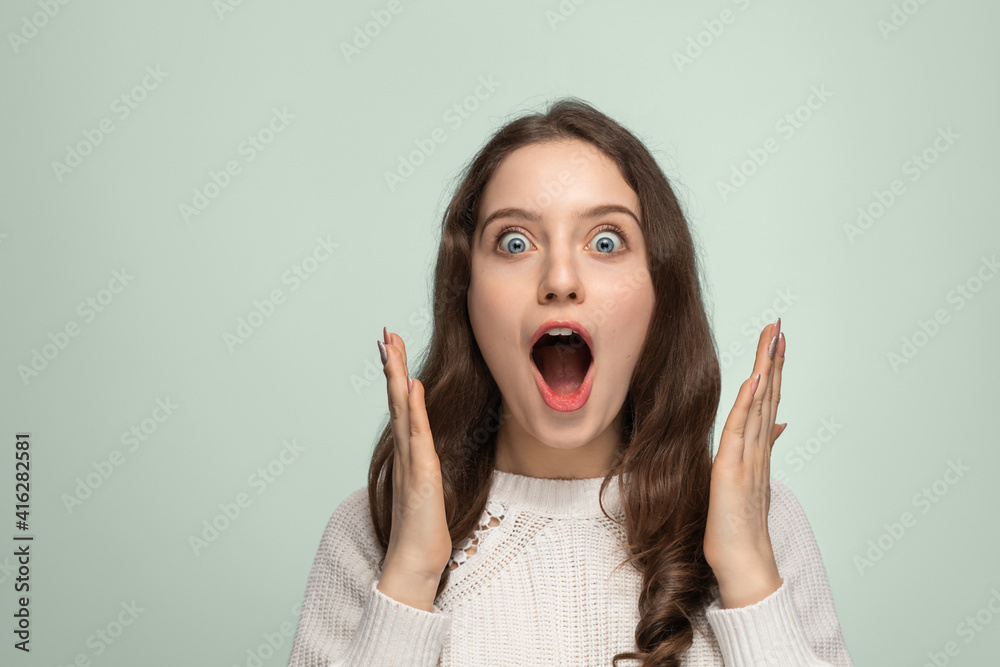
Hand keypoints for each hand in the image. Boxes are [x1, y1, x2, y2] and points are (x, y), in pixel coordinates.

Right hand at [377, 328, 452, 585]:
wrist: (416, 562)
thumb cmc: (424, 530)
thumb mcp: (429, 490)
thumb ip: (424, 467)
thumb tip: (423, 449)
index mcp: (408, 454)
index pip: (403, 407)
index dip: (398, 377)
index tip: (393, 349)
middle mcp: (405, 452)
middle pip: (398, 400)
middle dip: (393, 365)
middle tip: (387, 333)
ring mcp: (410, 461)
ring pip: (403, 410)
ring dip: (398, 376)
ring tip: (392, 346)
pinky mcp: (421, 474)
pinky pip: (418, 435)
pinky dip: (416, 409)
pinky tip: (414, 386)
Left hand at [704, 318, 787, 607]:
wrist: (742, 560)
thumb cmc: (738, 524)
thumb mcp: (747, 478)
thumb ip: (762, 448)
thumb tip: (779, 423)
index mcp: (758, 448)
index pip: (767, 400)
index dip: (772, 368)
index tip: (776, 339)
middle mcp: (758, 447)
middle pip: (768, 394)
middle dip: (772, 358)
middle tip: (778, 325)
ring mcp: (748, 457)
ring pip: (759, 405)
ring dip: (765, 370)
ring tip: (772, 339)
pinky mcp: (732, 468)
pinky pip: (742, 430)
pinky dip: (749, 403)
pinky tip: (755, 380)